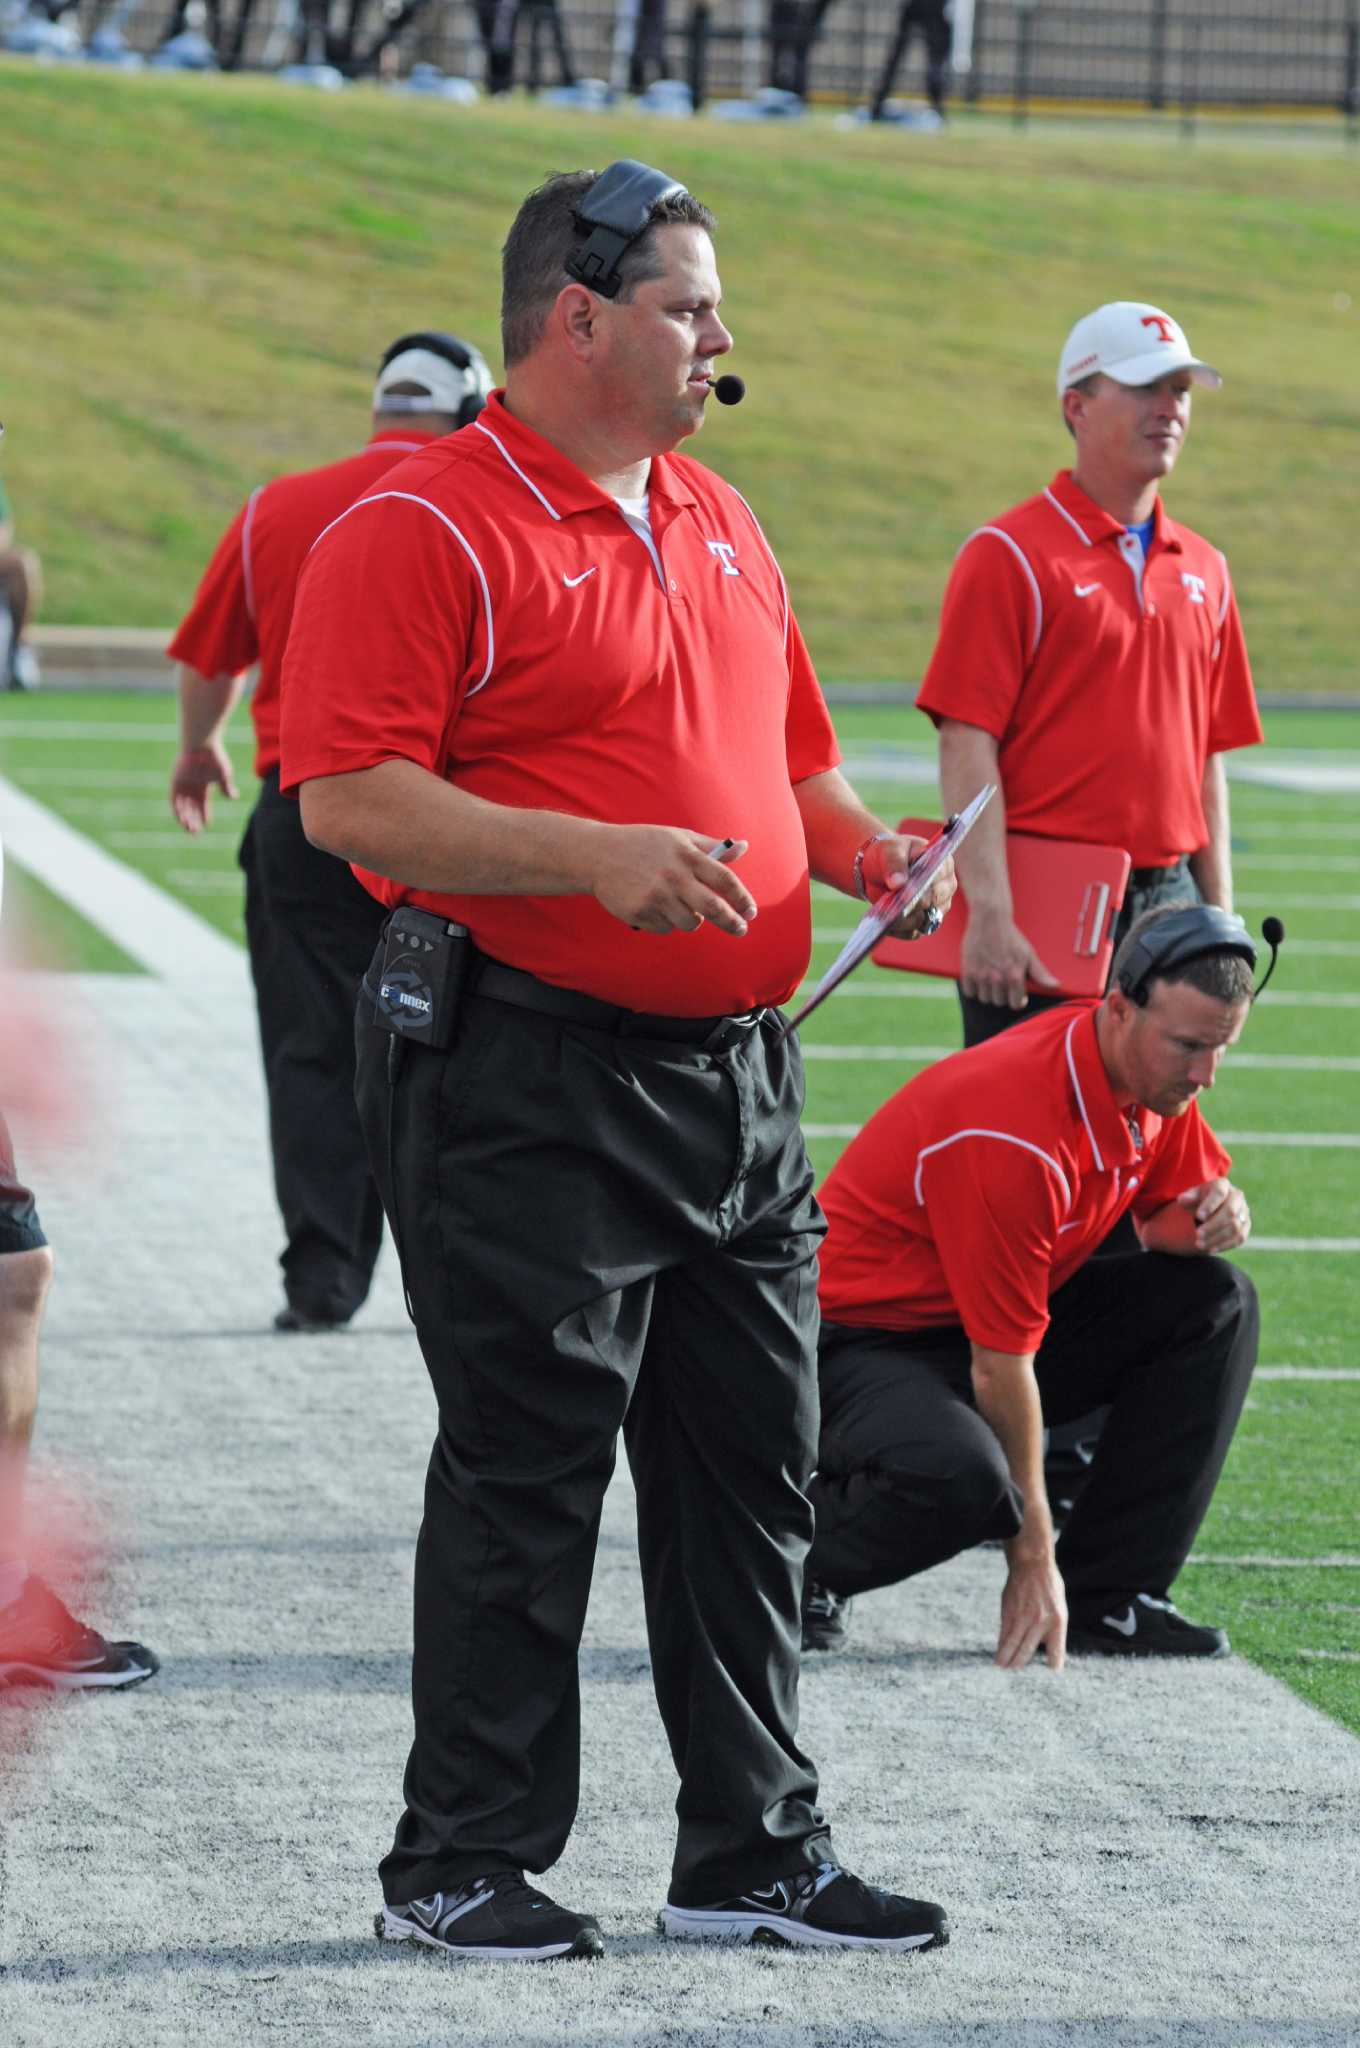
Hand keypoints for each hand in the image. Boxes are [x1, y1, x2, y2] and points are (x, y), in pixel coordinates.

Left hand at [170, 743, 237, 833]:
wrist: (201, 743)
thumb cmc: (214, 757)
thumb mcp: (224, 775)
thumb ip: (226, 788)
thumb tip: (233, 798)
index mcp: (202, 785)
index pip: (202, 804)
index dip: (205, 815)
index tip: (207, 825)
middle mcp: (191, 786)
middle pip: (191, 808)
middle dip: (194, 821)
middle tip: (195, 833)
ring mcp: (182, 784)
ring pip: (182, 806)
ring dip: (186, 818)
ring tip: (189, 829)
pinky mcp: (175, 781)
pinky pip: (174, 800)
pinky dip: (177, 810)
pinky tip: (182, 819)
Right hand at [589, 828, 756, 936]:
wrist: (600, 854)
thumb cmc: (645, 844)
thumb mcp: (679, 837)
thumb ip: (712, 846)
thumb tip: (743, 847)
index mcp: (687, 856)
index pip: (725, 881)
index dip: (742, 899)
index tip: (750, 912)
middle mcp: (673, 877)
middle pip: (713, 909)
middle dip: (732, 923)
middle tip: (741, 929)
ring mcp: (656, 897)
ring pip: (689, 923)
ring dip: (692, 919)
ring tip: (678, 905)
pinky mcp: (640, 912)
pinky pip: (666, 928)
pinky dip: (667, 922)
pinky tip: (655, 906)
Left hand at [860, 835, 957, 939]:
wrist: (878, 871)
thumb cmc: (888, 855)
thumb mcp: (888, 850)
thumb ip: (894, 863)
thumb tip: (898, 883)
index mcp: (942, 865)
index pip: (939, 876)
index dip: (924, 884)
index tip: (906, 891)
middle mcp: (945, 888)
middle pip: (934, 901)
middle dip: (913, 904)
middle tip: (894, 905)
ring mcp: (936, 908)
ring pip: (924, 920)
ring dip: (903, 920)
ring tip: (885, 915)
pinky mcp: (923, 924)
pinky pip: (912, 933)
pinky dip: (898, 930)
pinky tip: (884, 925)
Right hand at [959, 904, 1058, 1010]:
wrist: (990, 920)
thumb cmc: (1011, 937)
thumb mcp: (1028, 954)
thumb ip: (1040, 973)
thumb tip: (1055, 986)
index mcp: (1015, 976)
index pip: (1016, 1004)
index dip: (1017, 1001)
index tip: (1016, 996)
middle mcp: (998, 979)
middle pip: (999, 1002)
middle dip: (1002, 996)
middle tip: (1003, 984)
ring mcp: (982, 975)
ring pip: (984, 999)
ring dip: (988, 993)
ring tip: (991, 981)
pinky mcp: (968, 971)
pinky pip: (970, 992)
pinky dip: (974, 989)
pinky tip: (979, 979)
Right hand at [996, 1548, 1067, 1671]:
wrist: (1032, 1563)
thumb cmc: (1049, 1585)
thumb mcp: (1059, 1606)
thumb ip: (1052, 1627)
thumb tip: (1043, 1646)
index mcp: (1058, 1621)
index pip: (1057, 1650)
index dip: (1055, 1663)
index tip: (1052, 1670)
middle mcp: (1040, 1621)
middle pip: (1028, 1650)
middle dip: (1020, 1663)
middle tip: (1014, 1670)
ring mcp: (1023, 1616)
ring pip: (1013, 1644)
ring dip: (1006, 1657)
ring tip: (1002, 1665)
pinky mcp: (1009, 1611)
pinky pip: (1004, 1632)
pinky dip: (1001, 1643)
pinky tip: (999, 1649)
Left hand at [1176, 1177, 1250, 1252]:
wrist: (1212, 1207)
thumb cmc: (1200, 1200)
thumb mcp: (1192, 1196)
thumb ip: (1188, 1197)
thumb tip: (1182, 1199)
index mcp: (1223, 1185)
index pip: (1219, 1193)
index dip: (1210, 1205)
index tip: (1198, 1216)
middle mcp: (1237, 1196)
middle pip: (1230, 1212)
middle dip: (1213, 1225)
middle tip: (1197, 1235)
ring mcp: (1244, 1212)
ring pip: (1235, 1227)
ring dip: (1217, 1237)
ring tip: (1199, 1244)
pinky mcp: (1246, 1226)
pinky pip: (1239, 1238)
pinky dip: (1224, 1245)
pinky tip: (1210, 1249)